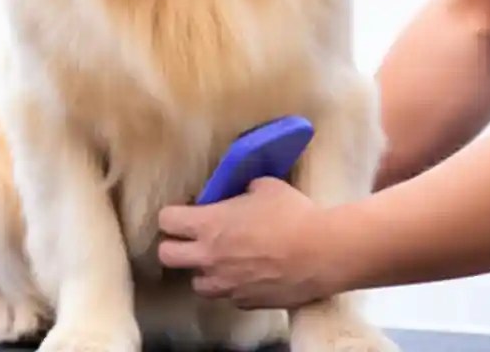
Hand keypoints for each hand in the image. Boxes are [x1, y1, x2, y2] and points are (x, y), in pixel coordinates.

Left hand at [156, 177, 332, 309]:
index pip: (166, 220)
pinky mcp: (244, 302)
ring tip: (222, 261)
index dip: (172, 216)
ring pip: (196, 283)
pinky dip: (233, 286)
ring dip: (204, 271)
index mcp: (209, 224)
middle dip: (175, 247)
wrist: (323, 253)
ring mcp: (225, 284)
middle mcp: (209, 257)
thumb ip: (243, 191)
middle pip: (166, 256)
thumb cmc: (294, 215)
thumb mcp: (266, 187)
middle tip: (192, 240)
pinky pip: (227, 296)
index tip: (184, 214)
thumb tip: (241, 194)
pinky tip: (250, 275)